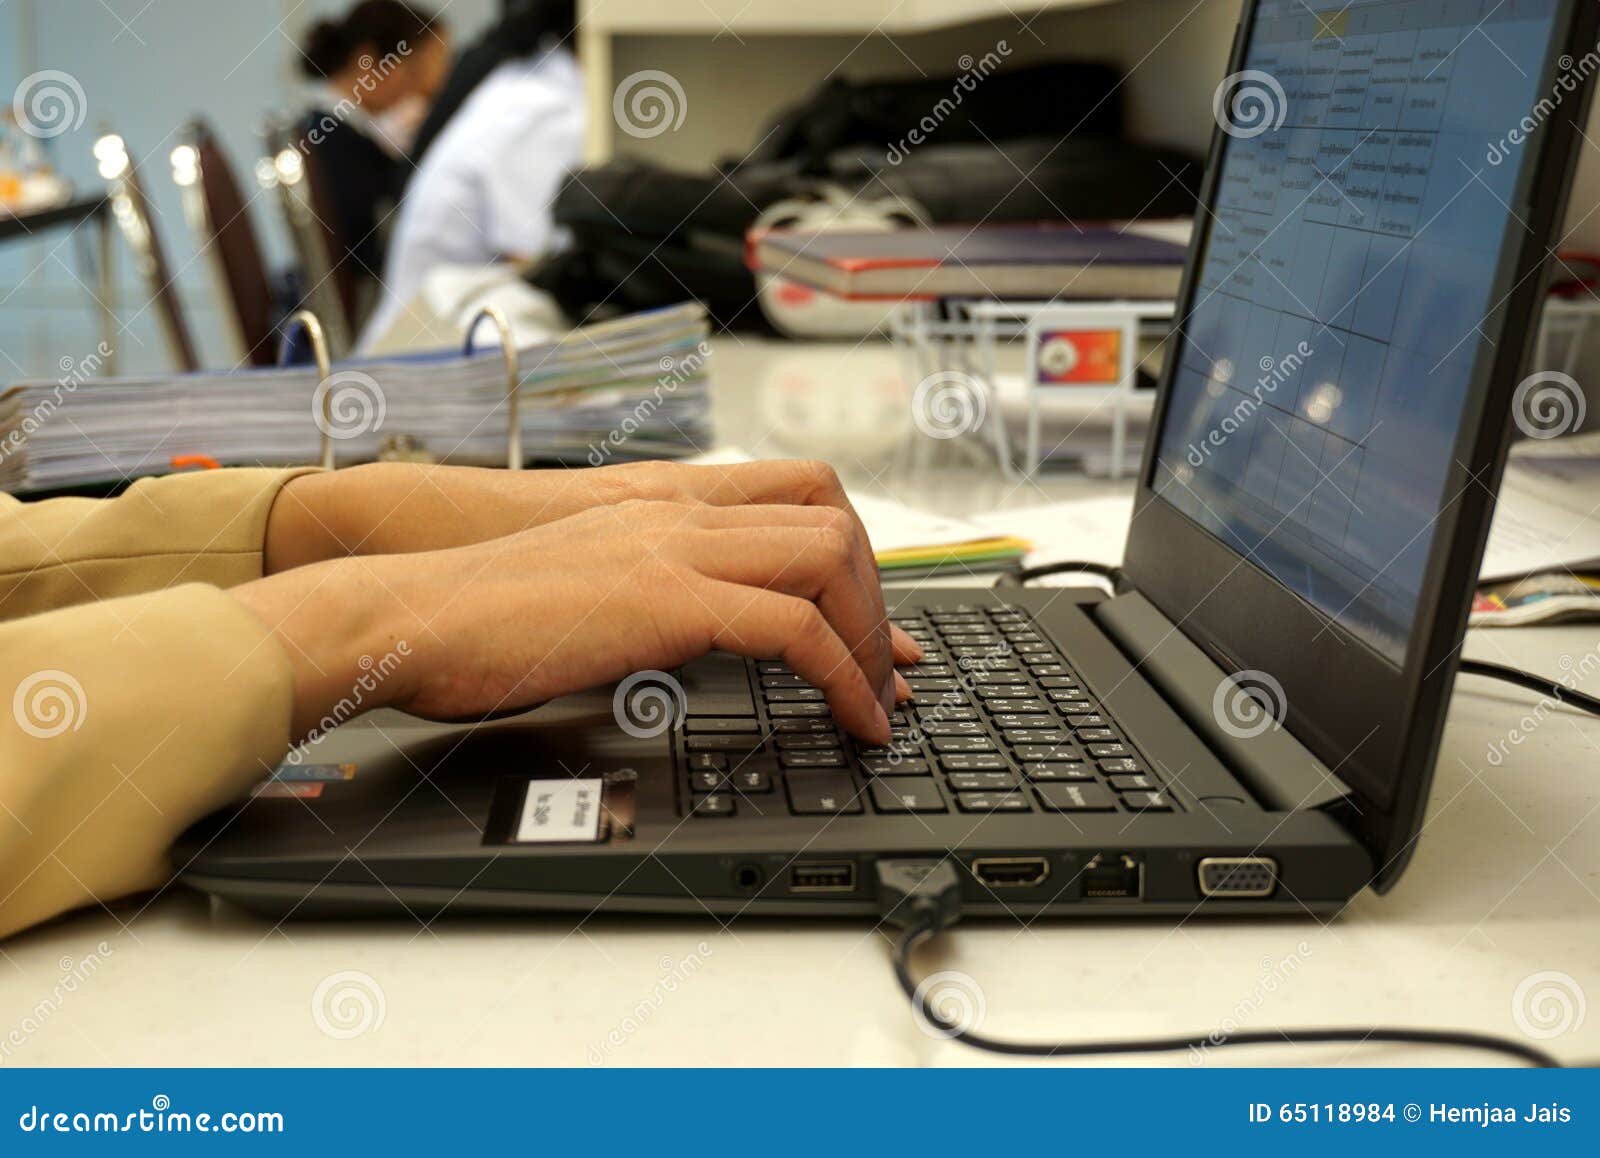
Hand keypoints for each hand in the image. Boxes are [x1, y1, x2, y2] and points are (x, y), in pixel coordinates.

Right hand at [232, 500, 909, 745]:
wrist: (404, 614)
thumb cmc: (477, 615)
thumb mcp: (586, 585)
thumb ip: (650, 588)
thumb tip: (697, 627)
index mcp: (662, 502)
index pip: (798, 493)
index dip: (854, 555)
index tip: (874, 623)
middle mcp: (679, 509)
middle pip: (833, 517)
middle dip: (876, 595)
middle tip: (884, 664)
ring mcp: (673, 546)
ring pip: (828, 558)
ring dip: (870, 633)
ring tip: (876, 697)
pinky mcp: (664, 598)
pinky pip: (794, 627)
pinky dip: (841, 674)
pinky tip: (850, 718)